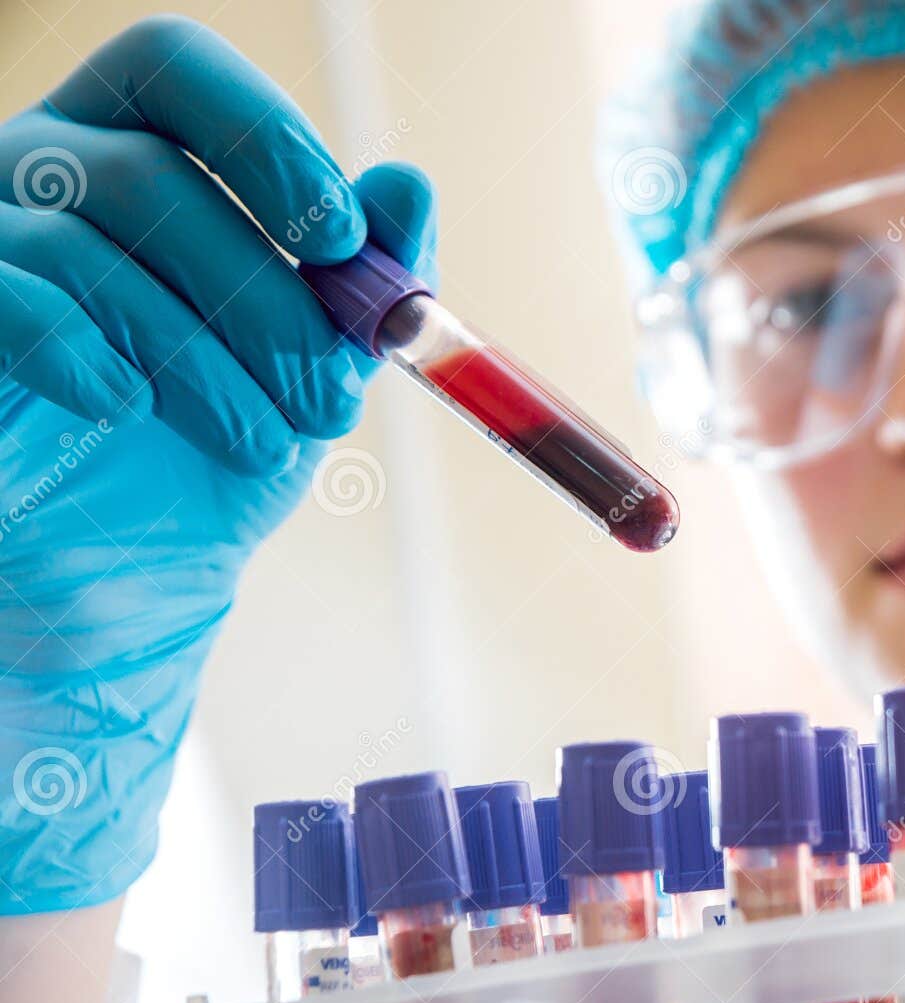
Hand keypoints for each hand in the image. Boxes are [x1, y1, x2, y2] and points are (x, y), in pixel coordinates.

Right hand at [0, 16, 436, 914]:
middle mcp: (39, 175)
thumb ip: (364, 285)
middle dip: (266, 293)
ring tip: (265, 437)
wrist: (129, 575)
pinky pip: (7, 299)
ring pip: (87, 243)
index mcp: (131, 152)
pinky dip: (85, 354)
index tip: (341, 239)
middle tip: (330, 393)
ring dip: (205, 353)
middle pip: (150, 174)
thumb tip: (409, 188)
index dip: (262, 137)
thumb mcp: (313, 366)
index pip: (173, 70)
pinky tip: (129, 411)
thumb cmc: (216, 450)